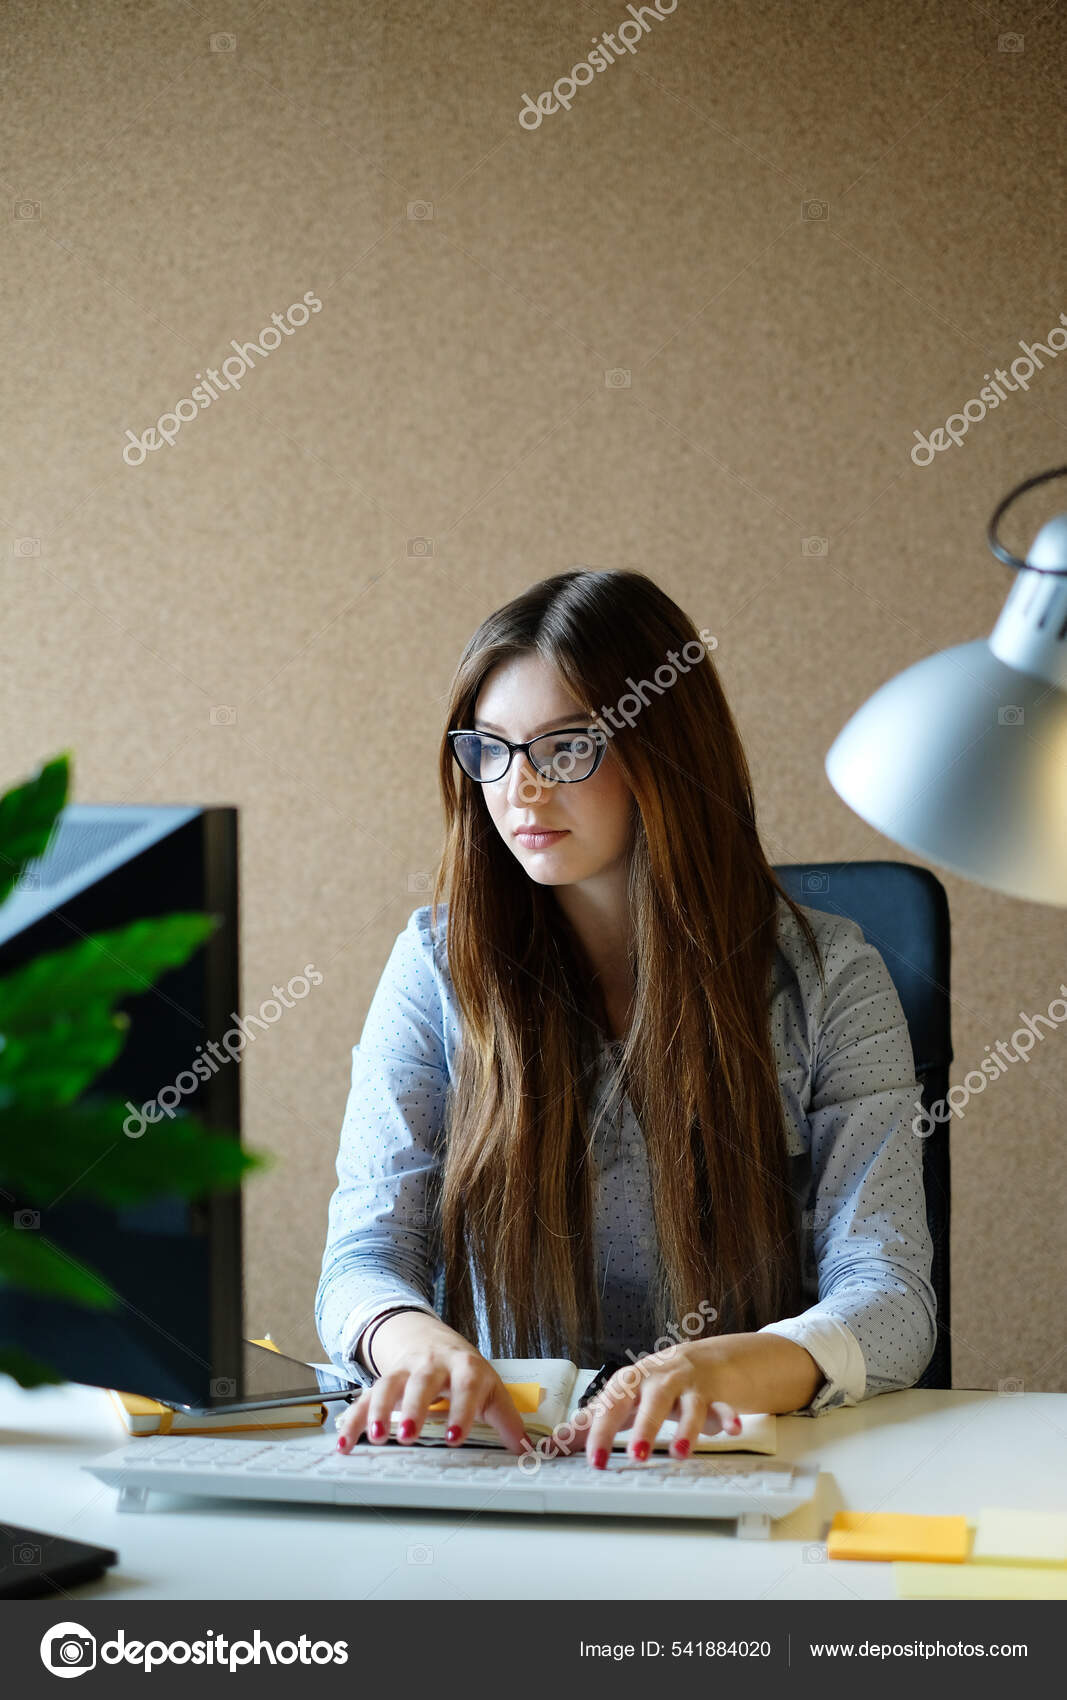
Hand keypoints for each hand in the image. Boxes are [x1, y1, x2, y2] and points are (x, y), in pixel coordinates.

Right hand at [334, 1314, 533, 1457]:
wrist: (429, 1339)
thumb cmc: (464, 1370)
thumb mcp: (489, 1388)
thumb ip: (506, 1419)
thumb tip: (528, 1449)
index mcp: (464, 1367)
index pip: (465, 1385)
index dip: (460, 1410)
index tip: (454, 1437)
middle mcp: (432, 1365)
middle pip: (422, 1381)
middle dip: (415, 1407)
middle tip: (410, 1435)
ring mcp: (404, 1371)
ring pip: (389, 1384)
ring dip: (379, 1411)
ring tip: (377, 1438)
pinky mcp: (381, 1382)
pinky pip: (363, 1399)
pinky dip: (352, 1420)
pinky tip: (344, 1442)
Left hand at [553, 1340, 742, 1467]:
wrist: (706, 1359)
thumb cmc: (657, 1384)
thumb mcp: (624, 1400)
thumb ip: (592, 1423)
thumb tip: (553, 1447)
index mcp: (632, 1382)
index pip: (612, 1405)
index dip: (603, 1432)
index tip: (596, 1460)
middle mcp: (660, 1379)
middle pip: (650, 1400)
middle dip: (644, 1428)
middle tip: (636, 1456)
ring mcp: (690, 1384)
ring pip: (688, 1404)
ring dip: (685, 1428)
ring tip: (680, 1453)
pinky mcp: (717, 1393)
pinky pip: (723, 1405)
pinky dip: (728, 1417)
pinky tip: (732, 1430)